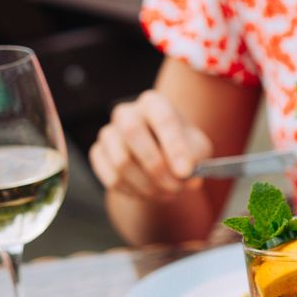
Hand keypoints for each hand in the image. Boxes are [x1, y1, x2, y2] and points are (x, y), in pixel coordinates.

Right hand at [89, 90, 212, 200]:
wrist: (161, 157)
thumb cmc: (182, 147)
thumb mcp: (197, 149)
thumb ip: (196, 160)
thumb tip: (189, 178)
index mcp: (154, 104)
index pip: (163, 119)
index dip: (175, 147)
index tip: (186, 172)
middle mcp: (126, 113)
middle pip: (132, 132)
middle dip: (156, 166)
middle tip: (176, 187)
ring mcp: (108, 133)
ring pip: (121, 161)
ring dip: (148, 185)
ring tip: (169, 193)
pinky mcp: (98, 154)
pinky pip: (112, 178)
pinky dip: (135, 192)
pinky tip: (151, 193)